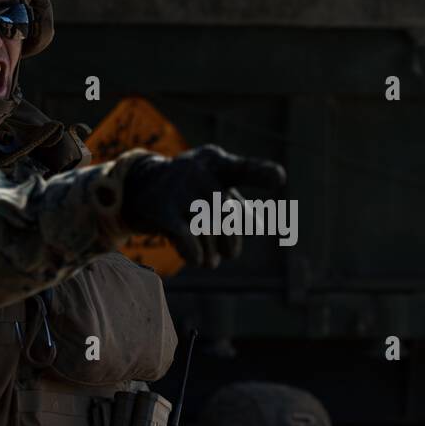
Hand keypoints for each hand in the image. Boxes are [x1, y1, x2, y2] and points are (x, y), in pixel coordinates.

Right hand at [120, 145, 286, 267]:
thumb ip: (241, 207)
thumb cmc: (196, 187)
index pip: (243, 169)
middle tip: (230, 254)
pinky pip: (186, 237)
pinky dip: (196, 253)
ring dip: (212, 253)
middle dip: (231, 239)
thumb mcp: (218, 187)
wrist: (145, 184)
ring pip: (207, 228)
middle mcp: (199, 172)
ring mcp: (179, 189)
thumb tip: (256, 228)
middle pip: (226, 212)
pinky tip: (198, 260)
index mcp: (219, 164)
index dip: (261, 173)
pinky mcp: (163, 210)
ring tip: (211, 261)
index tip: (279, 179)